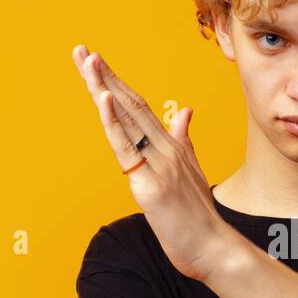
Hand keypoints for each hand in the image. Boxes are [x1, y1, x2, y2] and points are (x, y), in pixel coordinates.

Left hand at [71, 44, 238, 282]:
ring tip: (87, 60)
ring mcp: (159, 164)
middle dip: (103, 76)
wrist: (215, 247)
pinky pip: (127, 148)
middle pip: (130, 104)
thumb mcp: (191, 172)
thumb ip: (184, 139)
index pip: (140, 106)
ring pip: (127, 118)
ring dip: (104, 87)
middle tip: (82, 50)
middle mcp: (166, 149)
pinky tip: (102, 97)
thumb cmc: (199, 218)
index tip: (97, 61)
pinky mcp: (151, 184)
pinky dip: (113, 121)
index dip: (117, 82)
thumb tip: (184, 110)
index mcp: (172, 147)